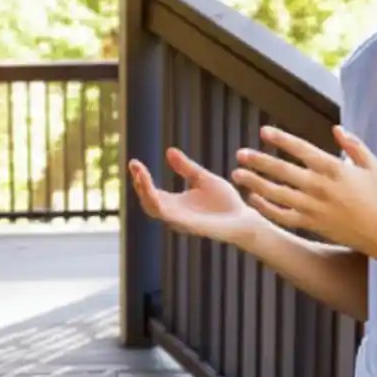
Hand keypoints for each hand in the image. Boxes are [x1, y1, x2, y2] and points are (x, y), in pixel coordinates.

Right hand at [128, 147, 264, 246]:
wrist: (243, 218)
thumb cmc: (225, 201)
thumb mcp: (202, 178)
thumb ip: (186, 167)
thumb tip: (169, 151)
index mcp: (175, 203)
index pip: (150, 192)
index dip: (140, 178)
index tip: (134, 162)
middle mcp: (174, 213)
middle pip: (147, 201)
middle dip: (139, 183)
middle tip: (135, 165)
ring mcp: (180, 220)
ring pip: (154, 208)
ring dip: (145, 191)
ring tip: (141, 174)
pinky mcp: (189, 225)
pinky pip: (169, 216)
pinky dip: (159, 203)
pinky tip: (154, 190)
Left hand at [232, 125, 376, 253]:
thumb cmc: (375, 194)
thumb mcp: (371, 165)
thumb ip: (353, 145)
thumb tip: (337, 128)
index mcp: (333, 168)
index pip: (302, 149)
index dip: (282, 139)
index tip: (264, 131)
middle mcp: (319, 186)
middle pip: (283, 171)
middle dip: (259, 161)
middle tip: (240, 153)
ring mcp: (312, 206)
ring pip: (277, 194)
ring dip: (255, 183)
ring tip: (237, 174)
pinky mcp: (309, 223)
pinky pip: (281, 215)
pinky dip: (265, 207)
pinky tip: (252, 198)